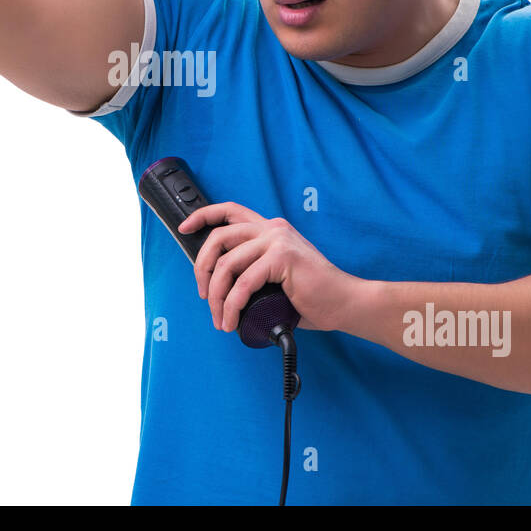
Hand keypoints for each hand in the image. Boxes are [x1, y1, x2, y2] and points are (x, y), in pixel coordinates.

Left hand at [177, 202, 361, 333]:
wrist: (345, 303)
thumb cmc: (313, 296)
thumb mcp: (276, 277)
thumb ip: (253, 272)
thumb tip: (221, 289)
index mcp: (271, 229)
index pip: (229, 210)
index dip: (203, 216)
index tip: (185, 228)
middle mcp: (272, 228)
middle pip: (219, 238)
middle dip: (202, 269)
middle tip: (203, 295)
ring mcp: (277, 240)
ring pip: (227, 265)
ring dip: (216, 297)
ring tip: (220, 318)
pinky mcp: (282, 257)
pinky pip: (243, 283)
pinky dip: (232, 306)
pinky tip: (232, 320)